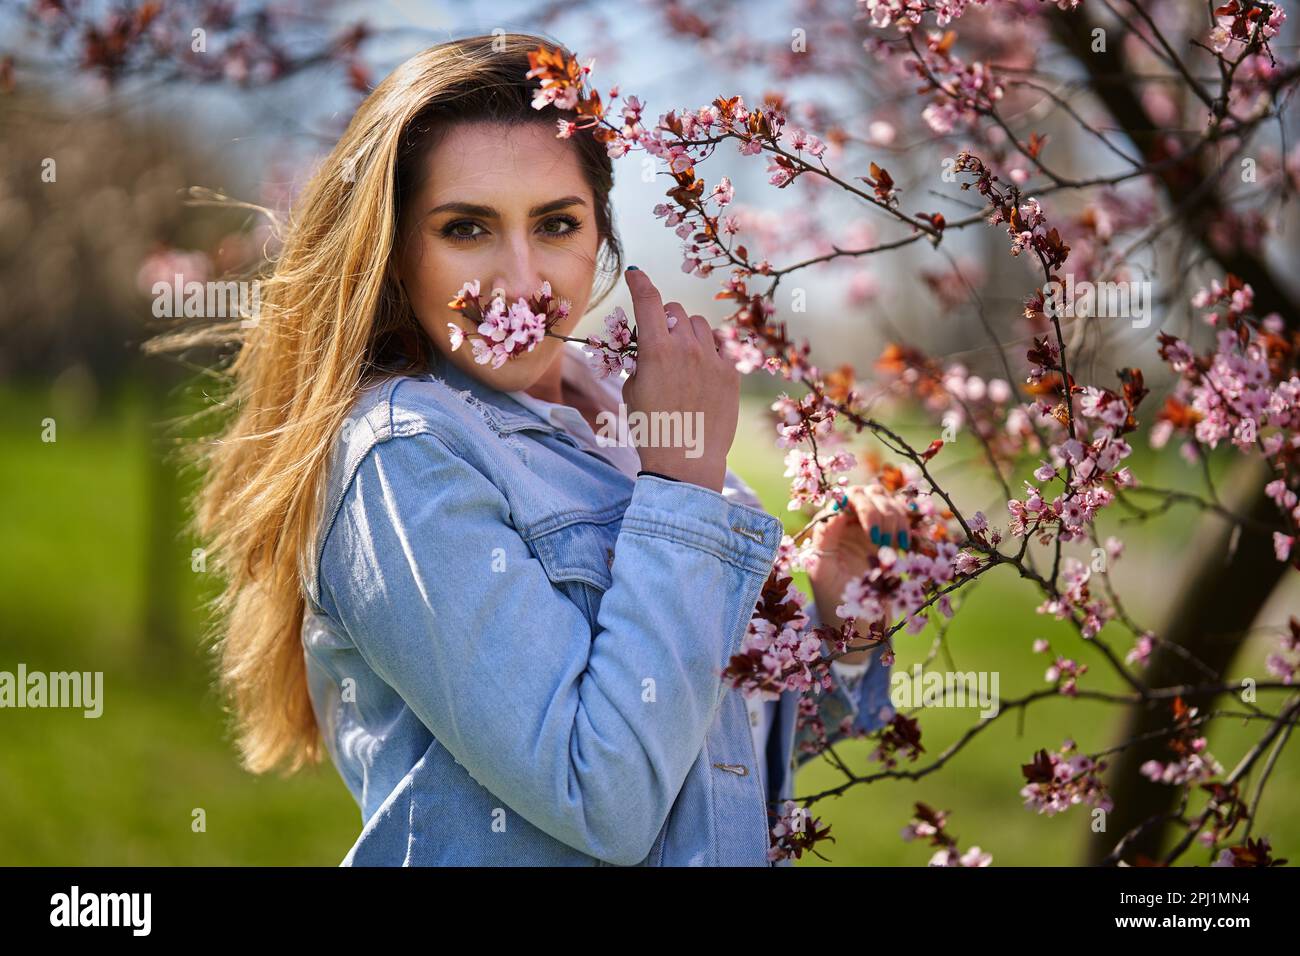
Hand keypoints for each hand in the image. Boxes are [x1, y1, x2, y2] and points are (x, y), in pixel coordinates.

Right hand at [621, 267, 738, 492]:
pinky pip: (722, 345)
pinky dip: (710, 348)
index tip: (635, 273)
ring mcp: (713, 359)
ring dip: (688, 333)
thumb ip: (640, 360)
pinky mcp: (732, 373)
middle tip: (660, 341)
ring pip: (699, 325)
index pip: (648, 301)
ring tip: (683, 358)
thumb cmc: (652, 429)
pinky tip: (703, 365)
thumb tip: (648, 345)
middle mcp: (687, 348)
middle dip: (665, 320)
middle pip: (676, 311)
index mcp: (657, 350)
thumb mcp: (632, 391)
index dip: (640, 282)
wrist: (686, 462)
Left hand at [806, 484, 911, 658]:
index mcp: (828, 526)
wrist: (858, 621)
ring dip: (893, 517)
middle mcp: (847, 520)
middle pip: (866, 493)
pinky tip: (902, 547)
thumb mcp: (822, 571)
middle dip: (878, 512)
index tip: (869, 531)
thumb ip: (825, 538)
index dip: (858, 506)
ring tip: (893, 548)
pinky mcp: (887, 534)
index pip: (842, 498)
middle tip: (882, 542)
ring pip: (884, 498)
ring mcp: (868, 525)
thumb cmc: (834, 597)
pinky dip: (905, 525)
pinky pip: (900, 514)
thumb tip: (834, 506)